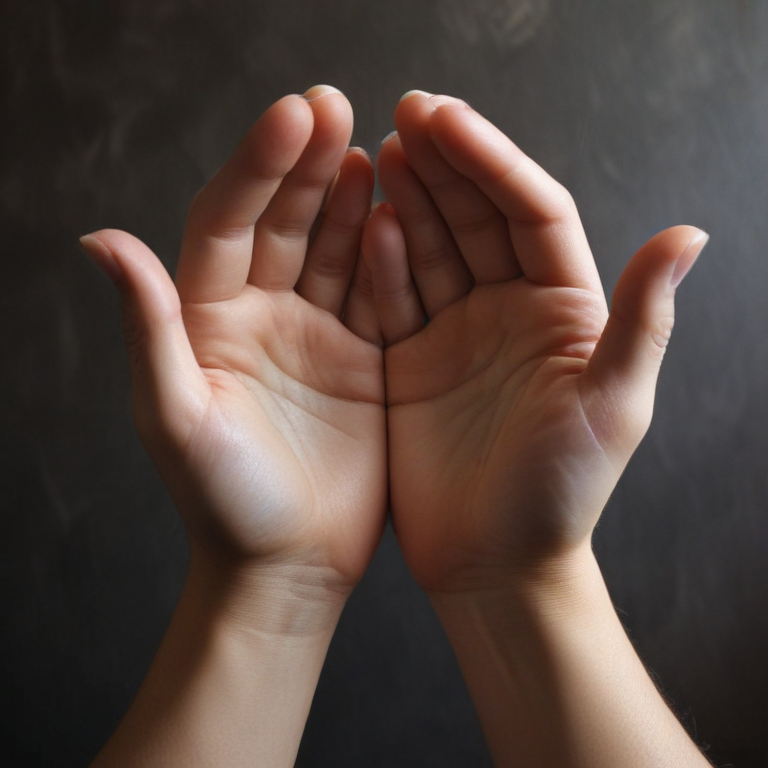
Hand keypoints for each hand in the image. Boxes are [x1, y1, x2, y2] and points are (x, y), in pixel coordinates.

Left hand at [82, 86, 386, 596]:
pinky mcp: (365, 359)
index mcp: (208, 320)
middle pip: (283, 221)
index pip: (228, 222)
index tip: (292, 117)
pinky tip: (404, 217)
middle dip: (306, 163)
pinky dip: (391, 256)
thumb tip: (100, 240)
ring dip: (352, 198)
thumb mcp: (177, 418)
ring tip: (376, 149)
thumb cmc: (225, 503)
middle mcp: (261, 316)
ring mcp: (317, 334)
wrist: (291, 564)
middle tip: (335, 108)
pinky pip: (379, 294)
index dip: (256, 168)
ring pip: (334, 248)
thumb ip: (148, 329)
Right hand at [364, 92, 706, 591]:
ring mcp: (456, 332)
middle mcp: (510, 311)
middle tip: (409, 113)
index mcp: (566, 310)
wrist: (492, 563)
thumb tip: (690, 231)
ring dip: (410, 200)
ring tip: (384, 153)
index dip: (494, 161)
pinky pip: (393, 298)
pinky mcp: (410, 360)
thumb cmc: (559, 497)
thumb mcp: (611, 408)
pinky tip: (368, 223)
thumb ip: (643, 320)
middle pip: (478, 218)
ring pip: (432, 248)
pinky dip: (380, 261)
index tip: (448, 120)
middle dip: (447, 164)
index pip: (532, 213)